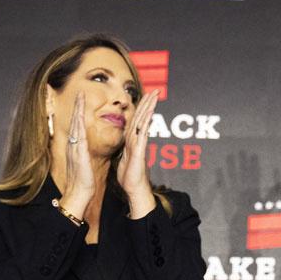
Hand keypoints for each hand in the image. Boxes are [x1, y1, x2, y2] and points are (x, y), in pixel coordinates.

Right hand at [59, 94, 94, 217]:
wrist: (80, 192)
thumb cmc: (84, 178)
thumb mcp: (84, 160)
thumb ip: (83, 151)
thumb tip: (84, 144)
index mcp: (77, 146)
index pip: (78, 125)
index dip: (80, 112)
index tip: (82, 99)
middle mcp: (74, 145)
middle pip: (75, 122)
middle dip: (77, 107)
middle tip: (80, 93)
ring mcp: (74, 149)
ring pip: (76, 126)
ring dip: (78, 112)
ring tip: (80, 99)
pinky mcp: (78, 155)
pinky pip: (78, 138)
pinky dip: (78, 127)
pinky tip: (79, 119)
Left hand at [117, 89, 159, 217]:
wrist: (133, 188)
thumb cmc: (129, 176)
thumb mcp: (124, 158)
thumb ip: (127, 148)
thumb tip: (129, 142)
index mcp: (132, 141)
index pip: (137, 120)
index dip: (142, 107)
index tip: (146, 96)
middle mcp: (137, 140)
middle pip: (143, 117)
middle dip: (149, 103)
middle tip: (155, 91)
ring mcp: (140, 144)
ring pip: (144, 122)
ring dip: (149, 109)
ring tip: (154, 97)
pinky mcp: (140, 151)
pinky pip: (142, 134)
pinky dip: (145, 124)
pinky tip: (149, 115)